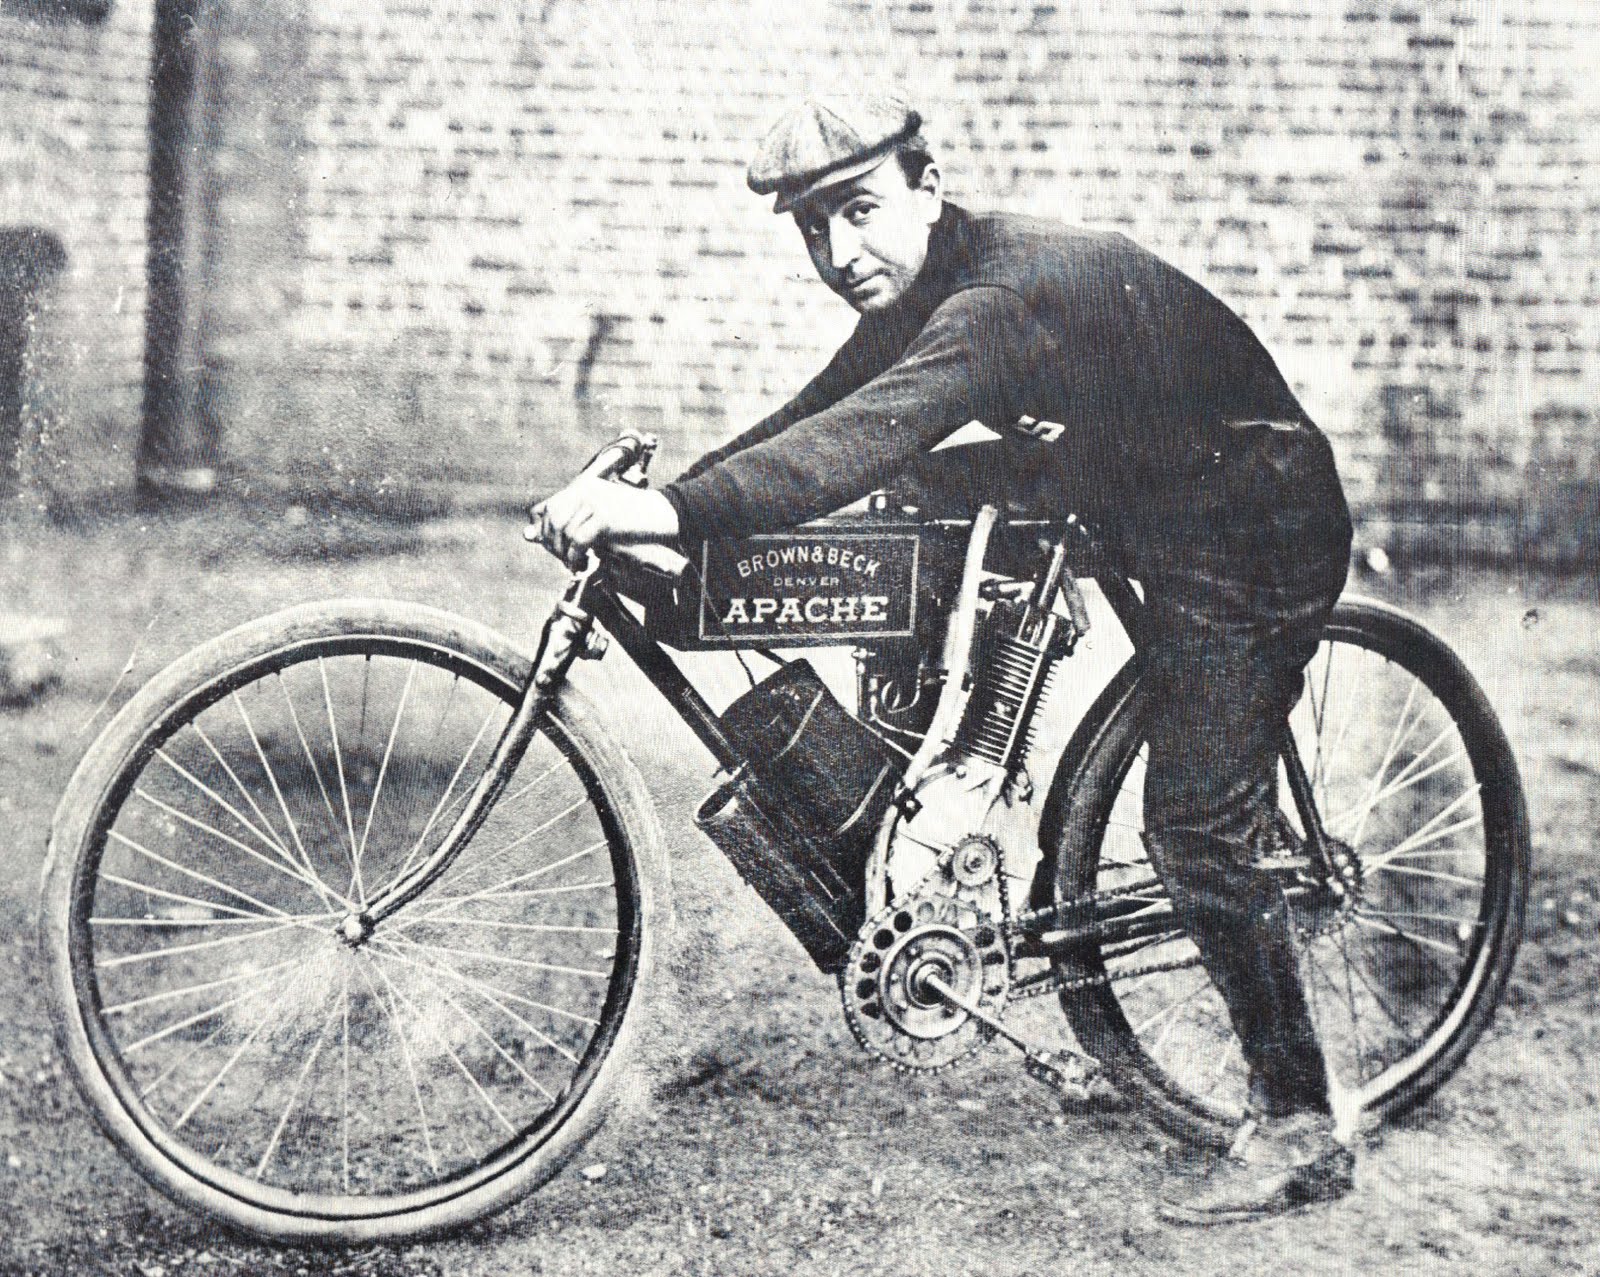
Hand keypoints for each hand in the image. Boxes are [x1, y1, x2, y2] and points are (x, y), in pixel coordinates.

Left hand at [527, 475, 679, 567]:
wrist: (664, 514)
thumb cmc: (633, 517)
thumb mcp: (600, 513)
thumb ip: (570, 520)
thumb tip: (530, 535)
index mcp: (583, 486)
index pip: (546, 508)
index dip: (543, 531)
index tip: (552, 548)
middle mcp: (586, 490)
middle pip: (552, 520)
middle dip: (553, 545)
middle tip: (565, 559)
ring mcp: (595, 502)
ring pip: (564, 531)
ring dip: (565, 554)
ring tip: (576, 564)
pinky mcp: (605, 518)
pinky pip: (579, 540)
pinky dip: (576, 557)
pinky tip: (582, 564)